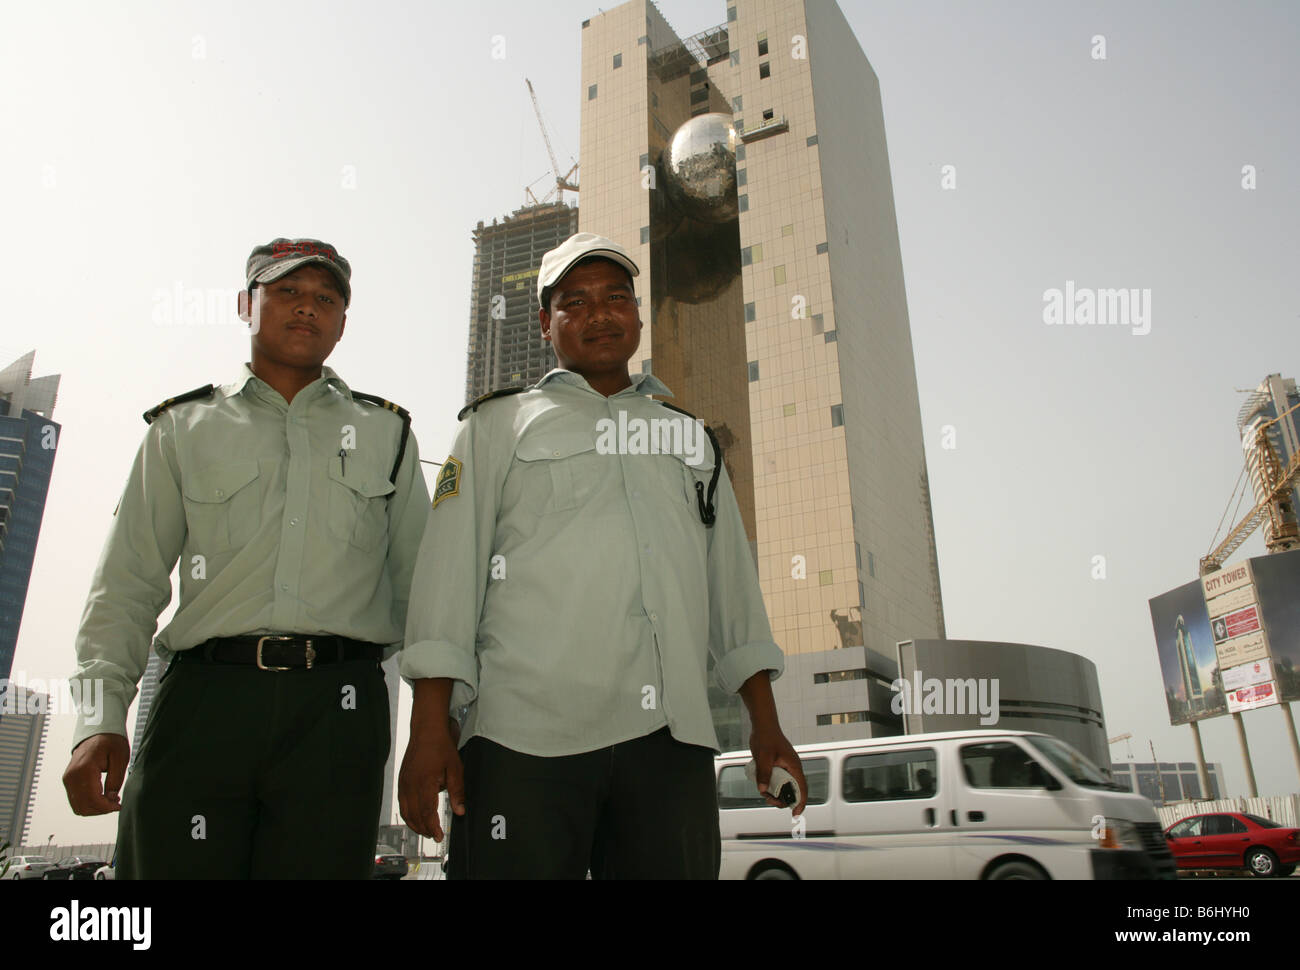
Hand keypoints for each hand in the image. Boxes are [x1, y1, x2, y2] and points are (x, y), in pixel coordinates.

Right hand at [63, 734, 129, 814]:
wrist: (96, 732)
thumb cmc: (110, 742)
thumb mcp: (120, 758)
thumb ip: (115, 780)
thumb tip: (111, 798)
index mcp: (84, 769)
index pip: (92, 799)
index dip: (106, 807)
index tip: (118, 806)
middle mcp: (71, 776)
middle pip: (83, 806)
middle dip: (101, 809)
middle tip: (116, 803)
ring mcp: (68, 779)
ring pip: (78, 806)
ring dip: (94, 808)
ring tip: (110, 800)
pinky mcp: (68, 781)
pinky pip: (76, 800)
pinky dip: (88, 803)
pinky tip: (102, 797)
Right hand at [398, 716, 464, 841]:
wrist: (426, 730)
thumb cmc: (441, 747)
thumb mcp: (455, 769)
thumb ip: (457, 792)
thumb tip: (460, 810)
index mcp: (424, 783)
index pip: (427, 813)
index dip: (432, 827)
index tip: (439, 836)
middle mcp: (410, 784)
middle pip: (414, 816)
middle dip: (424, 829)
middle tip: (434, 835)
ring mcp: (403, 782)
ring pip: (405, 811)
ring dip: (414, 824)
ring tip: (425, 830)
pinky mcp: (401, 780)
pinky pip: (402, 802)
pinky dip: (407, 813)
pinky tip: (415, 816)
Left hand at [749, 724, 807, 816]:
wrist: (763, 726)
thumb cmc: (766, 737)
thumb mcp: (764, 757)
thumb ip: (764, 773)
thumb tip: (763, 790)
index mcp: (794, 767)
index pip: (801, 788)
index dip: (800, 802)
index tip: (795, 813)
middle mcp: (792, 769)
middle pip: (792, 791)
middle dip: (782, 799)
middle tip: (769, 800)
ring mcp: (785, 768)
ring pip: (783, 787)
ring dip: (775, 793)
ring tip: (763, 792)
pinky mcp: (778, 767)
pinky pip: (777, 781)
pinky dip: (770, 785)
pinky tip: (761, 782)